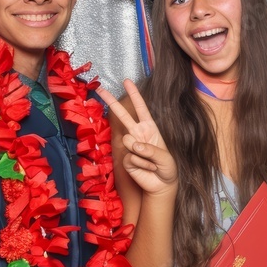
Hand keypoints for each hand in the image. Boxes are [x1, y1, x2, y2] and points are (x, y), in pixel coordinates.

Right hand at [99, 79, 177, 195]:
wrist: (162, 185)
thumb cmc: (167, 168)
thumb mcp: (165, 157)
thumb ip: (150, 149)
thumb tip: (132, 145)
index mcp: (150, 128)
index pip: (141, 109)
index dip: (134, 95)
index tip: (126, 81)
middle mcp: (138, 134)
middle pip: (123, 116)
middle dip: (112, 102)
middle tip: (100, 89)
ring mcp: (131, 146)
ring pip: (129, 142)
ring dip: (144, 154)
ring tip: (152, 163)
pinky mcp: (126, 159)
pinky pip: (131, 158)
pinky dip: (142, 164)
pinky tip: (147, 169)